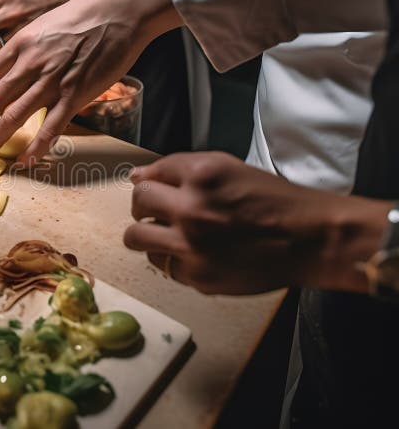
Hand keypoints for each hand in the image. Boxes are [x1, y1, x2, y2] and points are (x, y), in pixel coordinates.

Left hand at [0, 0, 180, 165]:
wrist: (119, 13)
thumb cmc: (85, 15)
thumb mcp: (43, 24)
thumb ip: (26, 47)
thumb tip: (12, 66)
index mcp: (20, 44)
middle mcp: (31, 64)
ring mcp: (52, 82)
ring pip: (14, 116)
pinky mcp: (74, 96)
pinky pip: (50, 128)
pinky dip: (35, 147)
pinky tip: (26, 159)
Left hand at [124, 152, 391, 294]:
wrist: (308, 238)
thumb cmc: (270, 199)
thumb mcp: (227, 168)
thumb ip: (179, 169)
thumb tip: (137, 177)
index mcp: (200, 174)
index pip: (148, 176)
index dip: (152, 183)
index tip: (158, 191)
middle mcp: (191, 208)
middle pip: (138, 205)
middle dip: (144, 207)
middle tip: (160, 213)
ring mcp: (191, 245)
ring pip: (137, 239)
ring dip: (150, 236)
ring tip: (173, 236)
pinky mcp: (197, 275)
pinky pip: (164, 266)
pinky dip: (175, 261)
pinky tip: (197, 255)